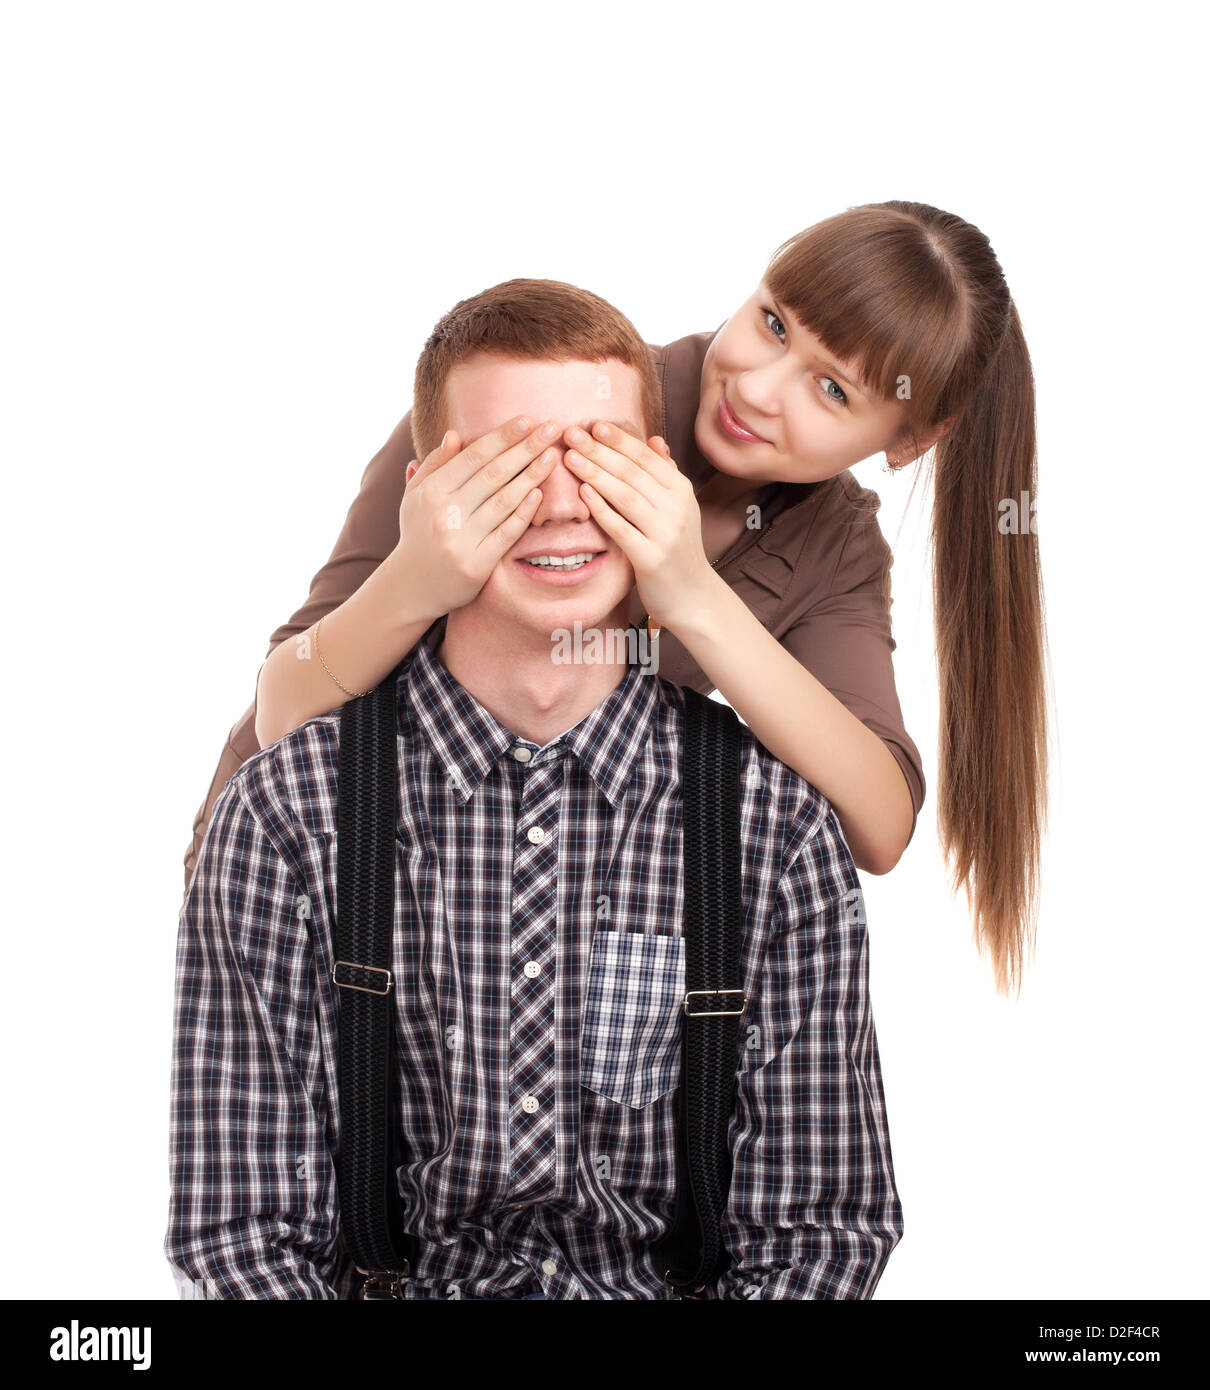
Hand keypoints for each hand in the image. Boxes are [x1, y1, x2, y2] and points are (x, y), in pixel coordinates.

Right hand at [390, 415, 560, 618]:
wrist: (410, 586)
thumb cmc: (418, 532)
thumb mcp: (416, 496)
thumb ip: (435, 465)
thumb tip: (455, 434)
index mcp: (431, 491)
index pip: (473, 457)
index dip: (502, 437)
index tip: (527, 420)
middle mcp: (445, 513)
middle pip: (493, 474)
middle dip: (526, 448)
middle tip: (552, 429)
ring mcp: (462, 540)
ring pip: (504, 500)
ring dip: (532, 475)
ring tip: (552, 456)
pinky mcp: (477, 564)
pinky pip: (507, 532)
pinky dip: (524, 511)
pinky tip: (540, 493)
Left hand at [561, 422, 715, 629]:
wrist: (693, 596)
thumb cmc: (677, 549)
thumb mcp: (678, 507)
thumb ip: (665, 474)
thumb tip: (654, 439)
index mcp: (681, 489)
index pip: (645, 457)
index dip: (618, 439)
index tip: (592, 424)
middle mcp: (676, 507)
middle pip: (631, 472)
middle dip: (599, 450)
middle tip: (571, 433)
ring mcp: (665, 532)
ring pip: (625, 495)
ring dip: (595, 473)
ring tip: (570, 458)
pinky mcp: (651, 558)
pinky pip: (621, 528)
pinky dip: (601, 509)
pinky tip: (582, 493)